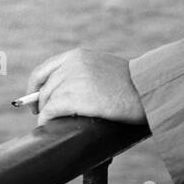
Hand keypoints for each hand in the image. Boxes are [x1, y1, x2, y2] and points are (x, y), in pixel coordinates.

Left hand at [24, 48, 146, 126]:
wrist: (148, 91)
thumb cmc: (134, 86)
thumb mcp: (106, 70)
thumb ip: (85, 73)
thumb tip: (63, 92)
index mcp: (78, 56)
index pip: (43, 71)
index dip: (35, 89)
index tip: (35, 102)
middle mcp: (72, 65)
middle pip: (45, 89)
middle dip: (43, 105)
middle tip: (48, 118)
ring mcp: (72, 80)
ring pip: (47, 101)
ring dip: (48, 115)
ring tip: (54, 124)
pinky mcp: (73, 97)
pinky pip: (51, 111)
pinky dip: (47, 121)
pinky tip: (50, 127)